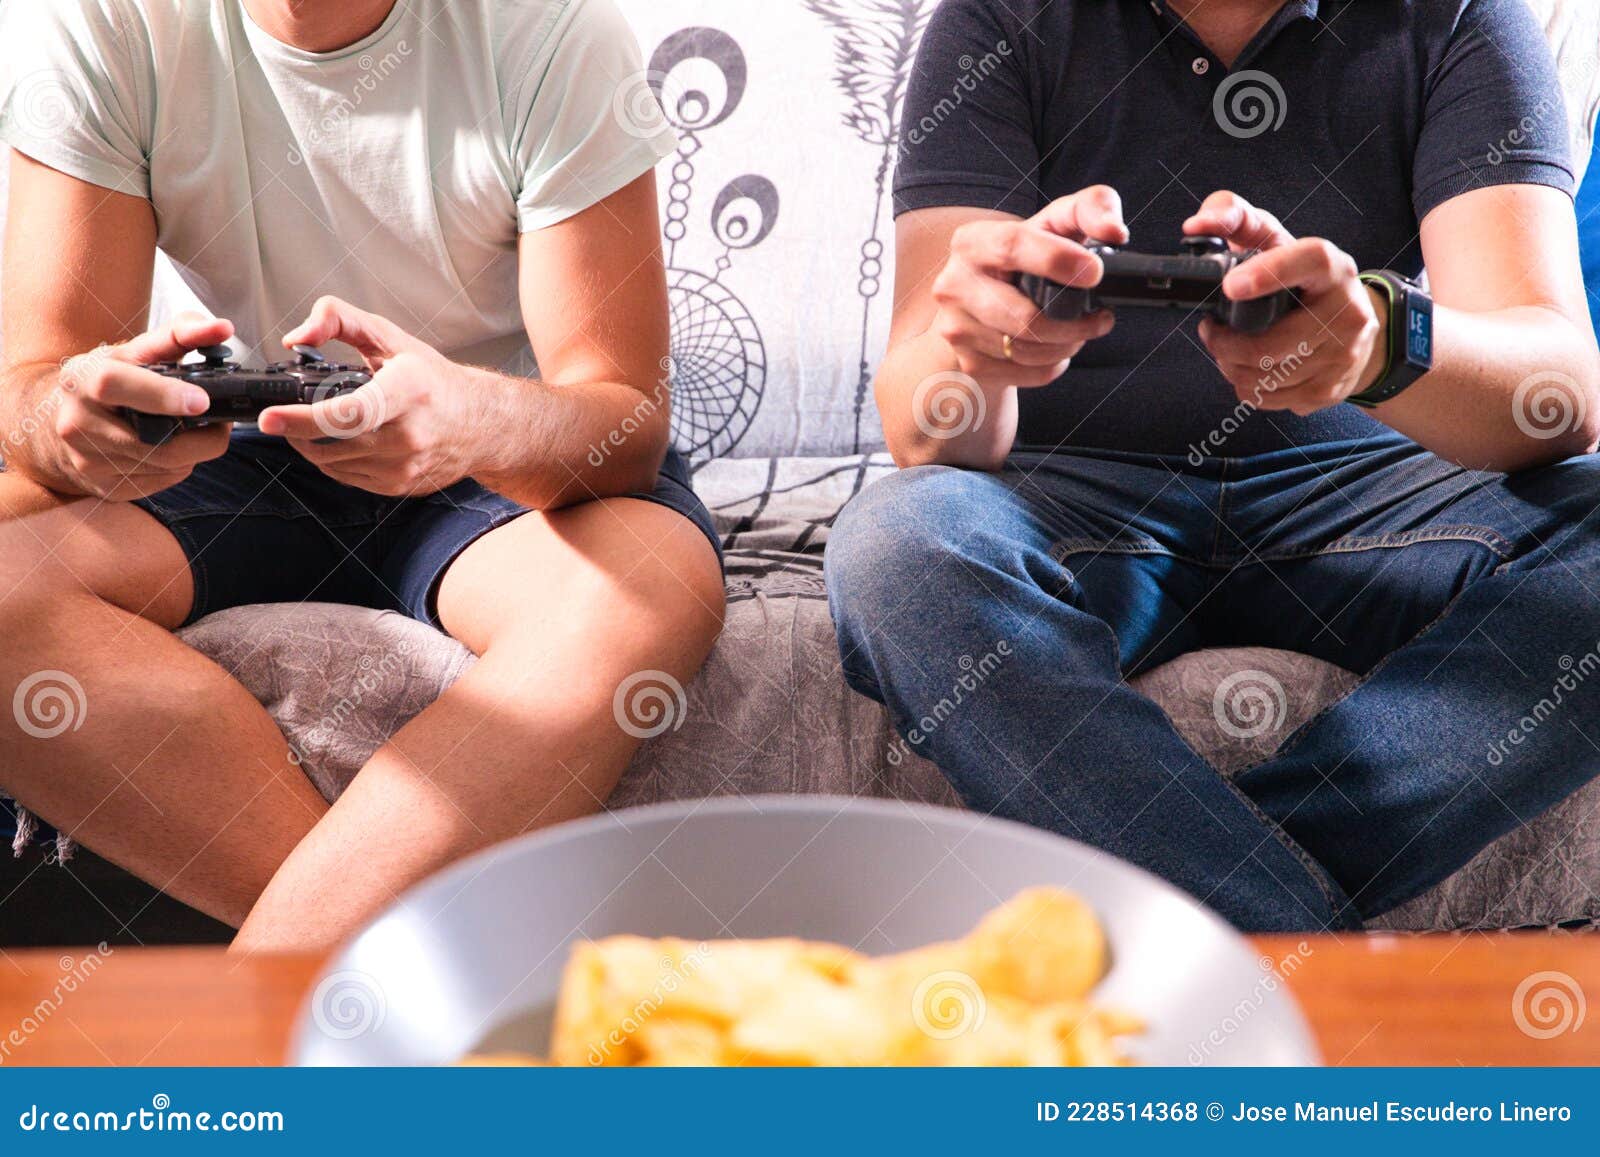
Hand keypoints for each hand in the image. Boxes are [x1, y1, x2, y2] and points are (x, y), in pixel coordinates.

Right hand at [46, 313, 233, 500]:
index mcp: (81, 379)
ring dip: (194, 451)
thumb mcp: (134, 351)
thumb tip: (222, 328)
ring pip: (166, 466)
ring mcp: (88, 461)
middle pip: (156, 444)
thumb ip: (180, 334)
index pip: (115, 385)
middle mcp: (77, 423)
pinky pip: (162, 482)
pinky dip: (178, 467)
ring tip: (193, 431)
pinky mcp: (104, 488)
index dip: (162, 394)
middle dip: (204, 436)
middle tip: (223, 421)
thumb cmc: (107, 381)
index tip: (201, 401)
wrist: (56, 422)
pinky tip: (171, 448)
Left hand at [256, 297, 476, 496]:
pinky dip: (332, 461)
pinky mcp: (398, 486)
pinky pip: (346, 477)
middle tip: (279, 417)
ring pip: (332, 464)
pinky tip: (340, 442)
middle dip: (295, 431)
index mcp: (410, 390)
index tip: (271, 417)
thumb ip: (339, 319)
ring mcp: (405, 465)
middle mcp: (410, 434)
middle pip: (332, 443)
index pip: (352, 412)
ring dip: (311, 446)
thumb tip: (297, 337)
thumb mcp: (391, 337)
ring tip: (313, 424)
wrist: (482, 424)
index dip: (305, 417)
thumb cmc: (434, 380)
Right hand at [931, 186, 1125, 388]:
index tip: (1095, 273)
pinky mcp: (968, 361)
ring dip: (1067, 346)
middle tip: (1101, 319)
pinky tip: (1056, 349)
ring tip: (1079, 332)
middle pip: (1023, 317)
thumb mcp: (1054, 223)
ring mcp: (957, 328)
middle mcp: (954, 285)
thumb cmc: (1026, 258)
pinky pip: (1024, 373)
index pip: (1013, 246)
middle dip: (1073, 324)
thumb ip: (1091, 208)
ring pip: (1026, 350)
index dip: (1056, 260)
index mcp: (972, 242)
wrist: (978, 305)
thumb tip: (1114, 231)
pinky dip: (1051, 365)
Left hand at [1185, 191, 1385, 415]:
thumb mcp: (1275, 241)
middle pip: (1269, 344)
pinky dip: (1247, 386)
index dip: (1268, 272)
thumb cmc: (1301, 280)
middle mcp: (1346, 311)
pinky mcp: (1330, 389)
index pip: (1307, 261)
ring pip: (1264, 376)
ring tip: (1228, 349)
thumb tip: (1196, 225)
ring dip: (1230, 366)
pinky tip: (1249, 368)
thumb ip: (1236, 219)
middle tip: (1211, 332)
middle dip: (1224, 343)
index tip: (1230, 285)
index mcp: (1331, 268)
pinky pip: (1268, 398)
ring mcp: (1342, 355)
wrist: (1353, 324)